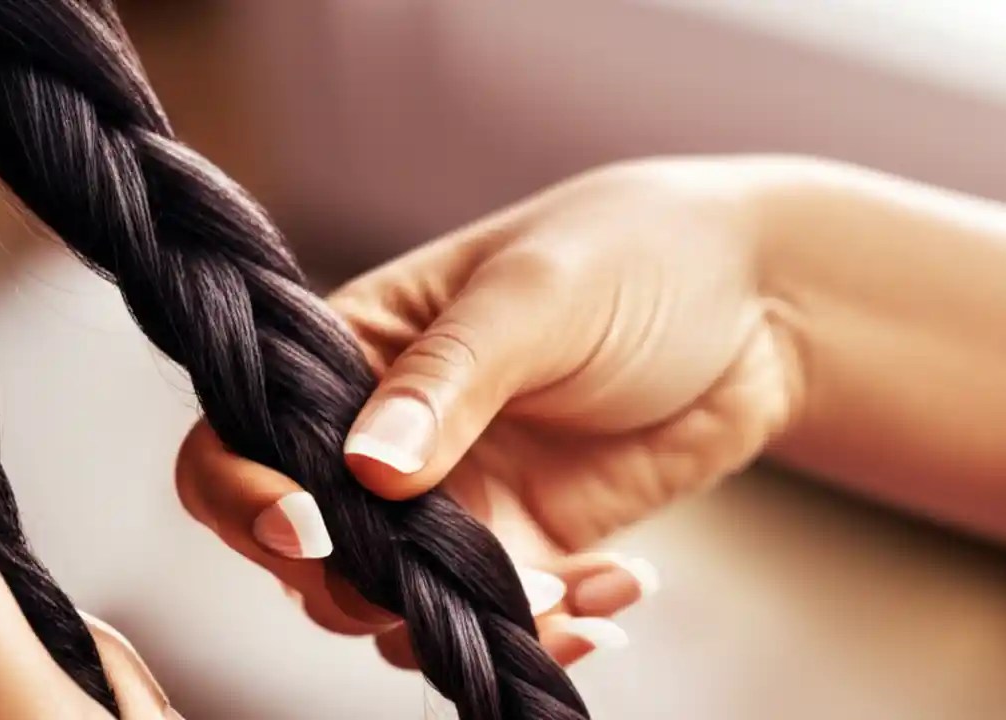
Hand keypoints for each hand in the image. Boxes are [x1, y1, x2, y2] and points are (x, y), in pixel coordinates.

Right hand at [176, 157, 801, 666]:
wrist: (762, 305)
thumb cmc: (636, 254)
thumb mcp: (535, 294)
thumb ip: (448, 380)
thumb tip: (365, 471)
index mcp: (354, 348)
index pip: (242, 432)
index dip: (245, 489)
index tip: (308, 528)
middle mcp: (381, 433)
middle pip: (304, 547)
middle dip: (361, 585)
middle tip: (447, 581)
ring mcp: (450, 500)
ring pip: (392, 605)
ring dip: (457, 626)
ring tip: (566, 598)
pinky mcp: (523, 545)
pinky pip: (495, 620)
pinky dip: (544, 632)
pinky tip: (617, 593)